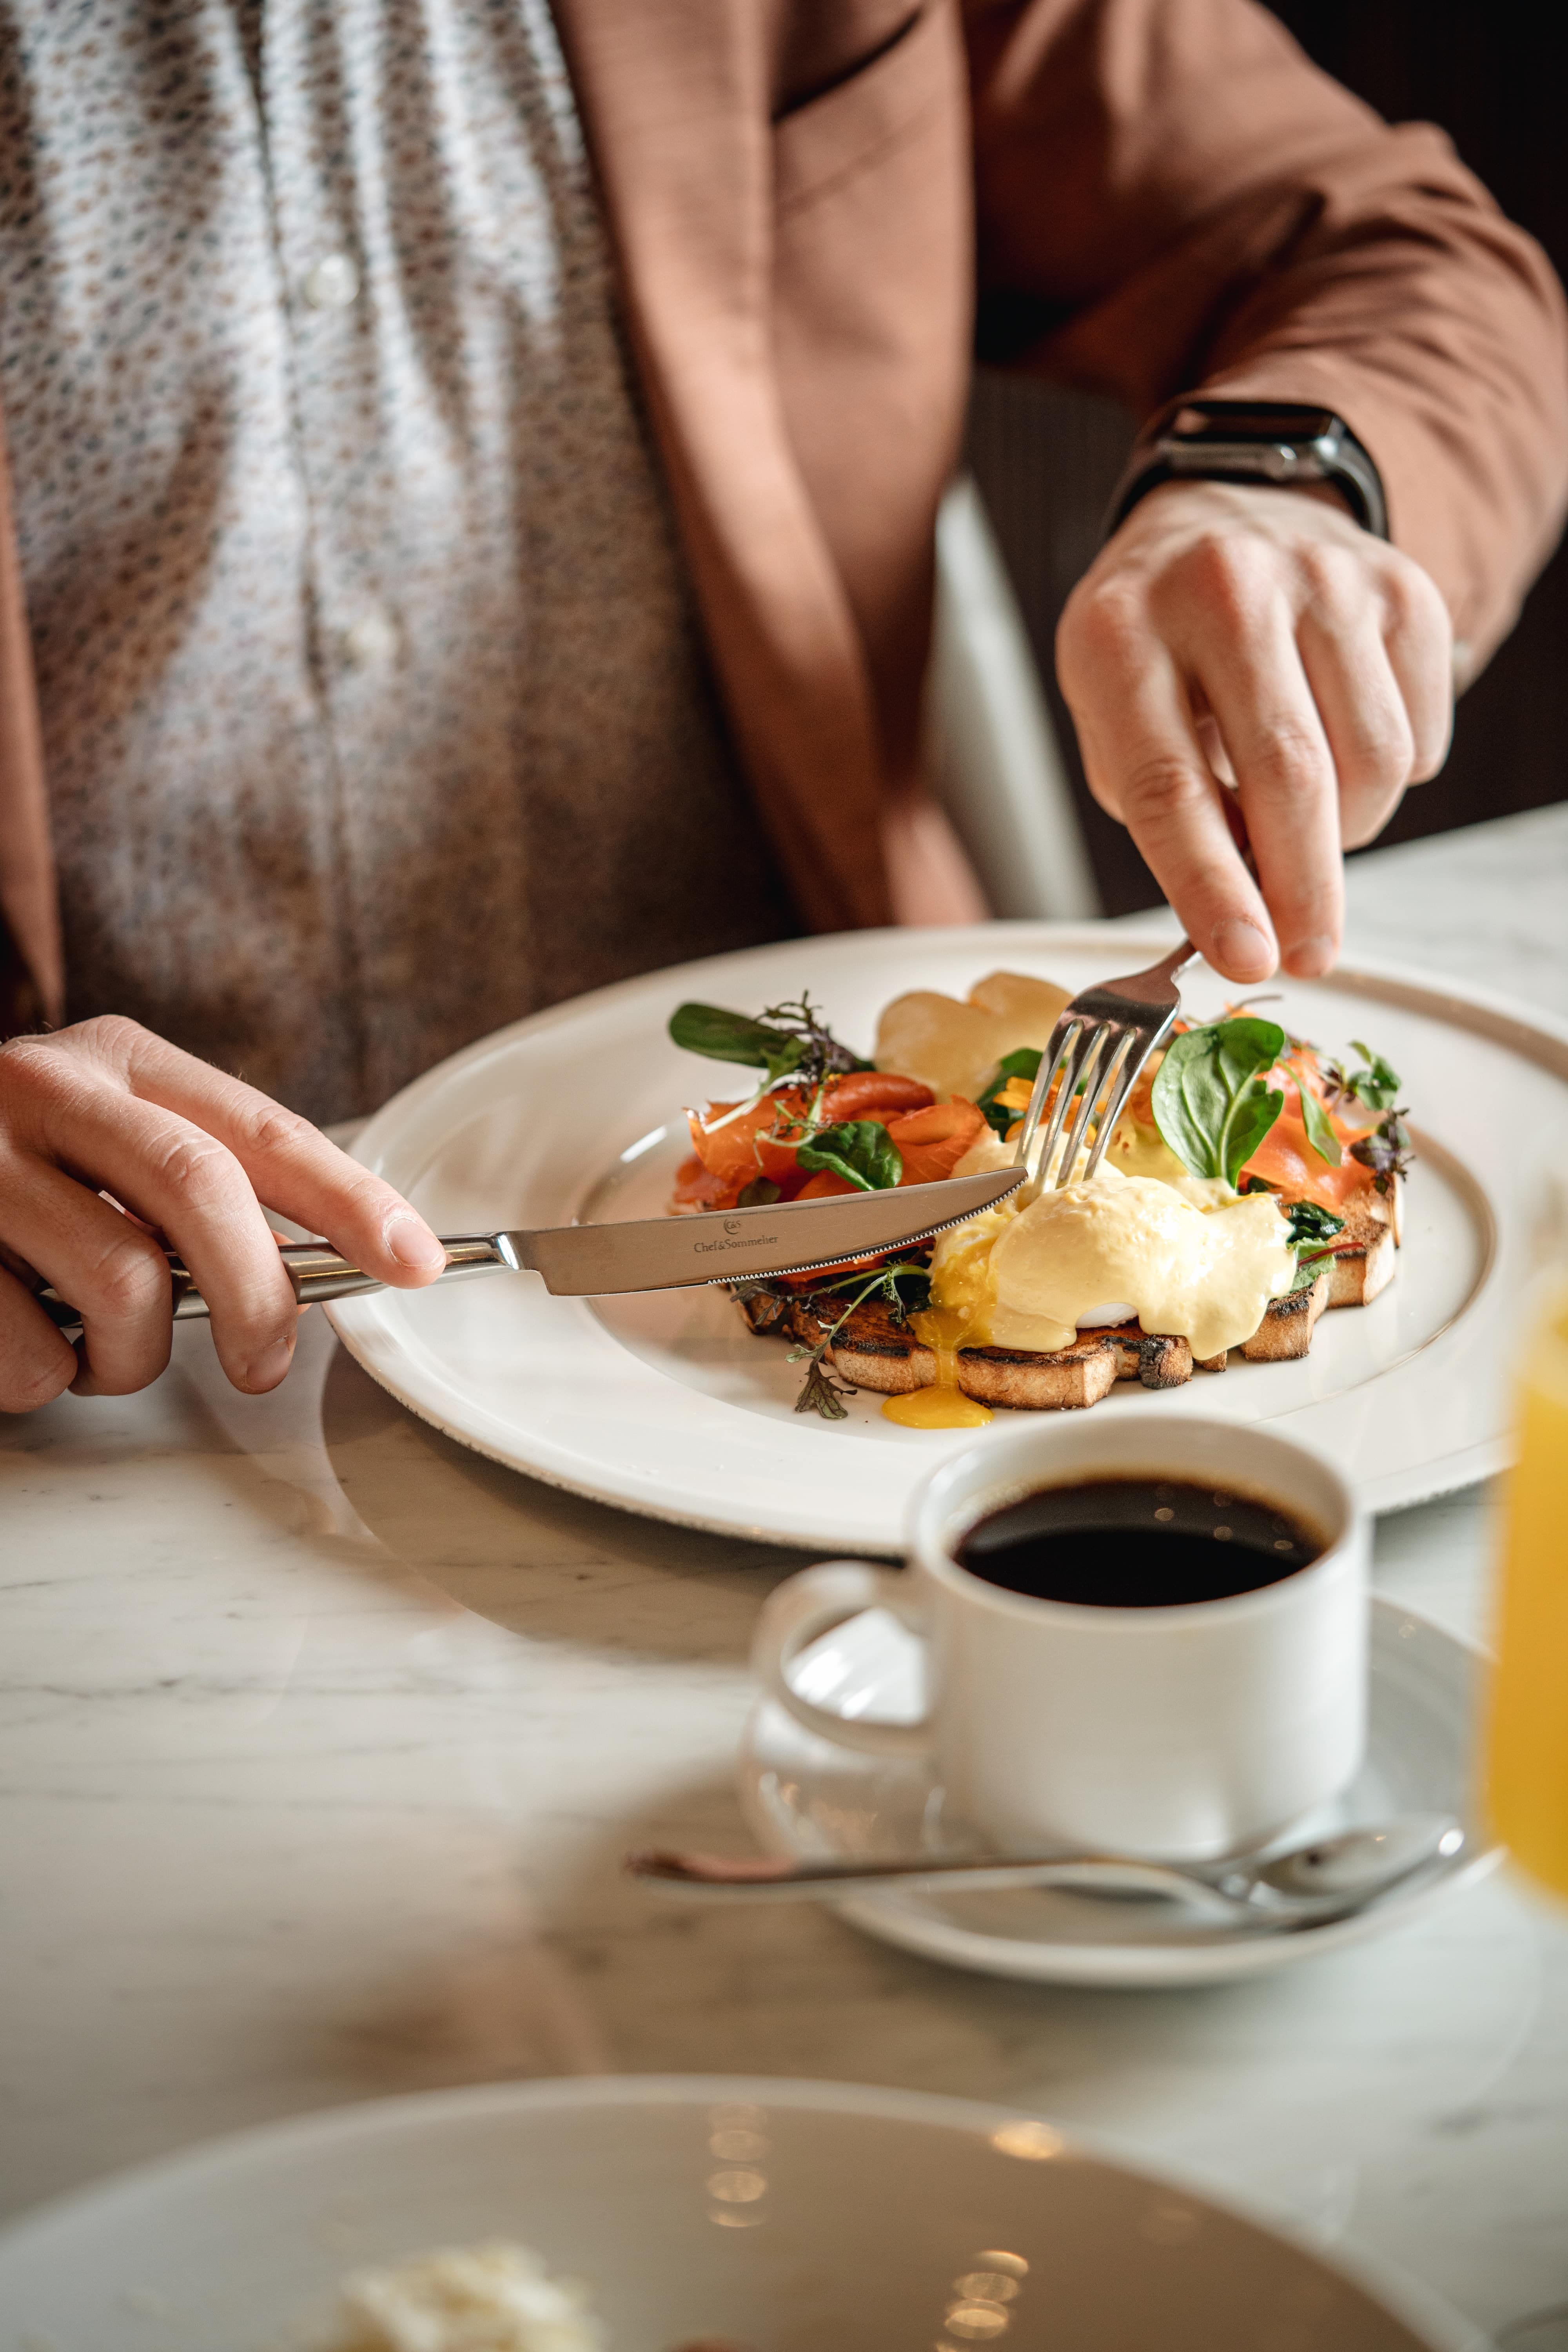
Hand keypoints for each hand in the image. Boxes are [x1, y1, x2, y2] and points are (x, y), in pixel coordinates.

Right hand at [0, 1017, 445, 1412]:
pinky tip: (22, 1345)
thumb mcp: (104, 1142)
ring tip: (99, 1353)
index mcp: (114, 1061)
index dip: (351, 1201)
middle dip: (259, 1295)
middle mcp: (45, 1089)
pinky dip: (43, 1379)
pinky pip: (28, 1350)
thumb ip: (196, 1188)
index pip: (262, 1133)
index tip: (417, 1262)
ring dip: (130, 1356)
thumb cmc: (10, 1169)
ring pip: (121, 1286)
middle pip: (201, 1194)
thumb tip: (314, 1268)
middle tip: (264, 1362)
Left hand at [1055, 480, 1452, 980]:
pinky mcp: (1402, 590)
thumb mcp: (1115, 718)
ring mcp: (1324, 579)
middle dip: (1303, 889)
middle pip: (1287, 774)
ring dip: (1345, 833)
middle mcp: (1224, 589)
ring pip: (1370, 761)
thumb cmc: (1158, 647)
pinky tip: (1340, 750)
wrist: (1221, 518)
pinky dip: (1387, 779)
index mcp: (1122, 633)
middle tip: (1307, 954)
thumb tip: (1251, 903)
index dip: (1210, 887)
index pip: (1170, 787)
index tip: (1243, 958)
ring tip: (1305, 824)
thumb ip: (1165, 813)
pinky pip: (1418, 736)